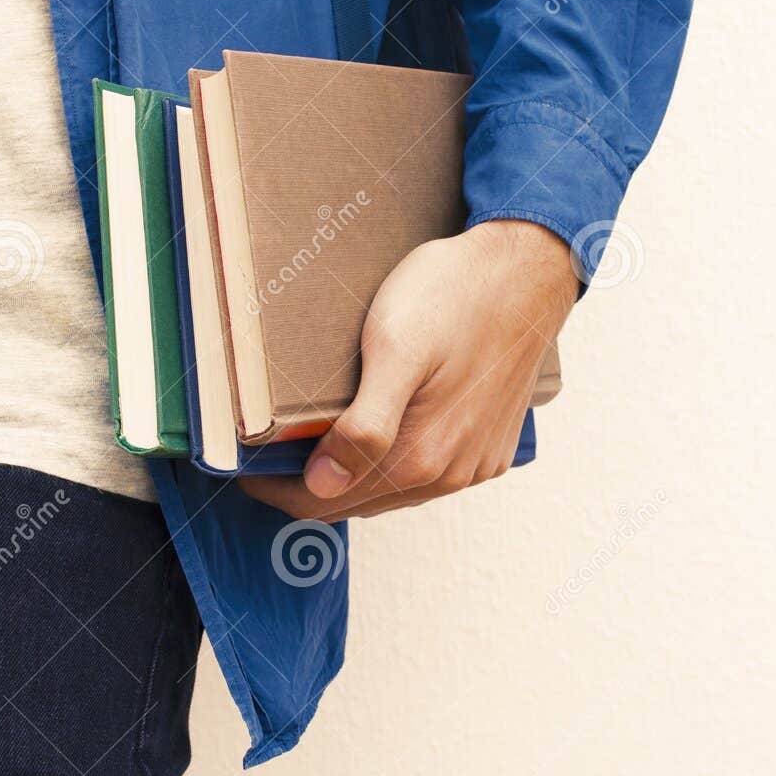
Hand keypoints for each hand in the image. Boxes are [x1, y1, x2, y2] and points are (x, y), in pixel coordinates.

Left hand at [239, 219, 577, 521]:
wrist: (528, 271)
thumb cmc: (456, 296)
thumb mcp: (395, 348)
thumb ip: (364, 427)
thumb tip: (321, 486)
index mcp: (418, 456)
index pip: (321, 501)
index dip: (276, 487)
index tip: (247, 465)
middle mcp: (449, 474)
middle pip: (355, 503)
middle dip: (310, 484)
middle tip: (273, 450)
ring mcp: (474, 465)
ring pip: (393, 493)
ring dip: (353, 476)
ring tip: (319, 440)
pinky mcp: (491, 449)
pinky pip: (432, 476)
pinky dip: (397, 466)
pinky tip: (382, 432)